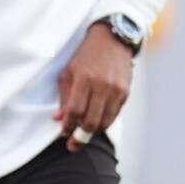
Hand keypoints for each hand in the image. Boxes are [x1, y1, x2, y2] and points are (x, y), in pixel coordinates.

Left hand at [54, 23, 132, 151]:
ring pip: (104, 122)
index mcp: (84, 79)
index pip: (75, 111)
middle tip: (72, 144)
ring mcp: (116, 89)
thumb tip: (59, 119)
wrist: (113, 39)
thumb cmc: (86, 56)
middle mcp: (102, 85)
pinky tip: (96, 121)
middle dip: (79, 137)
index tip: (63, 133)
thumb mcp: (69, 72)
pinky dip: (104, 122)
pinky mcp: (125, 92)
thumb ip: (64, 97)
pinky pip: (114, 115)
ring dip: (93, 132)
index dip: (68, 126)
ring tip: (84, 133)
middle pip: (91, 121)